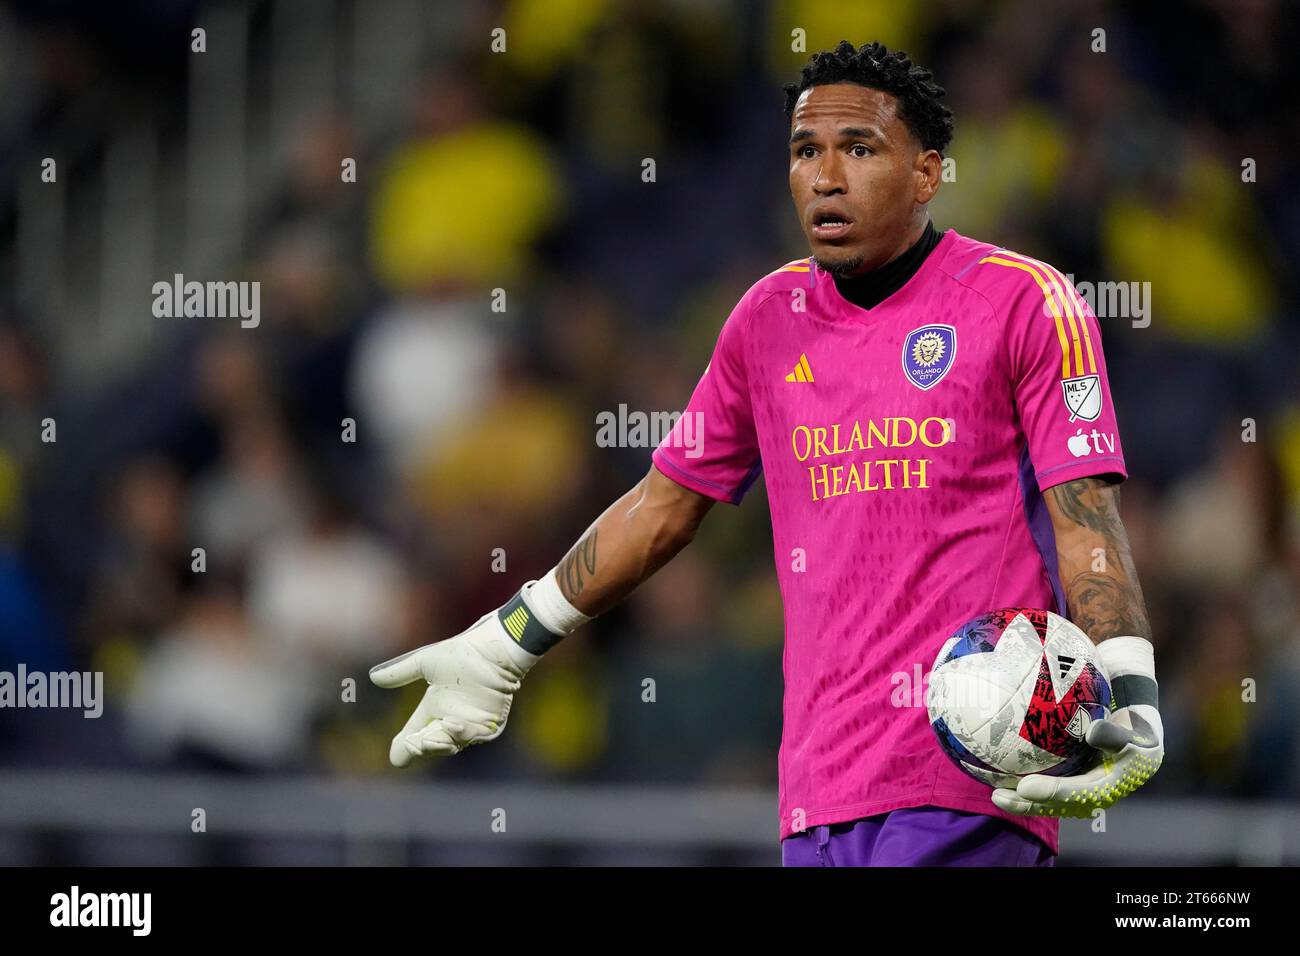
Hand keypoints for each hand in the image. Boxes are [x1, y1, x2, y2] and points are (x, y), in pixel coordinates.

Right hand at [369, 609, 539, 766]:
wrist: (491, 649)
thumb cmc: (461, 653)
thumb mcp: (425, 662)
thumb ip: (401, 672)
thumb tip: (373, 677)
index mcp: (434, 708)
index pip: (414, 734)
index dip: (404, 747)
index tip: (395, 758)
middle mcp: (450, 720)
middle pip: (431, 745)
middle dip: (421, 748)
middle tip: (413, 743)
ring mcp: (471, 724)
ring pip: (452, 744)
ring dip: (441, 742)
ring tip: (434, 735)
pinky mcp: (491, 724)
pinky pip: (476, 736)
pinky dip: (463, 734)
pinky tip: (453, 724)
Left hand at [992, 636, 1162, 817]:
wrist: (1139, 728)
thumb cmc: (1135, 724)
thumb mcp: (1136, 729)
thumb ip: (1115, 733)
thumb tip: (1092, 733)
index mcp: (1113, 785)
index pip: (1081, 793)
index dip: (1053, 793)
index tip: (1025, 788)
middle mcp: (1096, 793)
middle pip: (1058, 803)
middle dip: (1029, 804)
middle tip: (999, 797)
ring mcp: (1084, 789)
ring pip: (1050, 799)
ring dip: (1023, 799)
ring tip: (995, 795)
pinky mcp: (1075, 780)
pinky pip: (1049, 783)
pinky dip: (1027, 781)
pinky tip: (1000, 775)